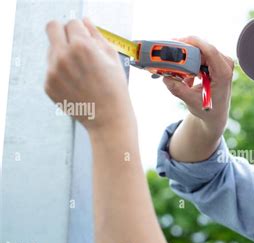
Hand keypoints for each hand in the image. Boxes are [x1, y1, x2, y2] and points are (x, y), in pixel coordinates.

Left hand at [44, 18, 134, 134]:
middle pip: (52, 28)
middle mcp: (63, 57)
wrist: (109, 119)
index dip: (82, 31)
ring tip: (82, 73)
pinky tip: (77, 85)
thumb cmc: (115, 88)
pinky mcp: (48, 85)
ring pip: (51, 50)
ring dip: (63, 54)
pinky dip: (62, 73)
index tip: (88, 41)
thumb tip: (85, 22)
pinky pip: (51, 69)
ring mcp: (52, 72)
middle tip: (74, 44)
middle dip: (63, 32)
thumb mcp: (112, 58)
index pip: (72, 23)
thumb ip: (96, 35)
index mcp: (81, 47)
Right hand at [162, 36, 233, 135]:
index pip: (209, 50)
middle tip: (167, 56)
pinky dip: (189, 63)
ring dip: (186, 60)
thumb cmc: (207, 110)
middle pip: (202, 48)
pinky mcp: (216, 61)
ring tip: (178, 74)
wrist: (216, 114)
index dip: (193, 42)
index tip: (176, 41)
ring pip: (199, 51)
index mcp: (223, 74)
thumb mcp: (190, 101)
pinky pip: (200, 55)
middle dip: (184, 51)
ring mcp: (221, 62)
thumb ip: (177, 89)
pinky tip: (187, 79)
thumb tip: (165, 77)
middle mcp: (225, 64)